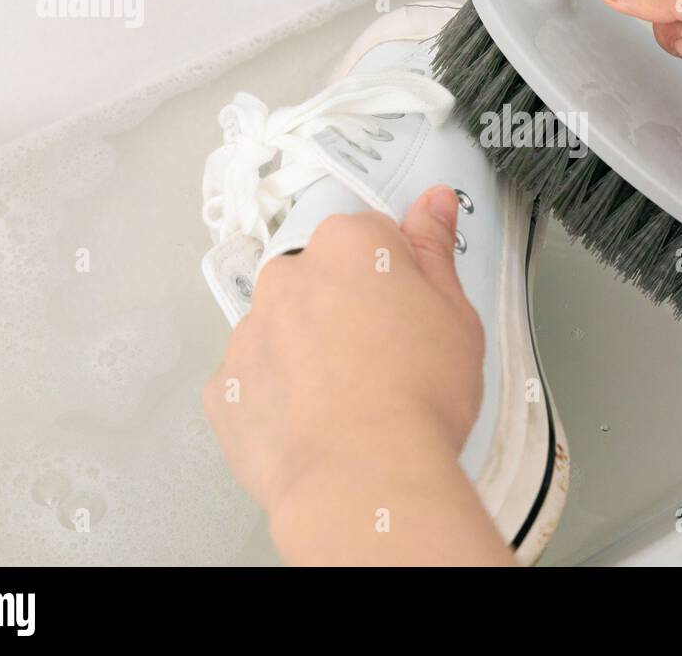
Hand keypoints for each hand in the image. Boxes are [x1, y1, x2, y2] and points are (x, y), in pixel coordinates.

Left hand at [204, 186, 510, 564]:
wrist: (364, 477)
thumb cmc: (418, 397)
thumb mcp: (456, 314)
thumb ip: (436, 250)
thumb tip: (433, 203)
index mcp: (350, 246)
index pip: (375, 238)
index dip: (401, 279)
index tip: (413, 313)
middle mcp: (289, 276)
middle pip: (323, 280)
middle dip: (350, 309)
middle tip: (388, 360)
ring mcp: (249, 332)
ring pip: (285, 329)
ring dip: (311, 352)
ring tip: (353, 403)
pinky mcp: (224, 388)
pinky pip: (255, 380)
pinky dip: (279, 397)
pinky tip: (317, 426)